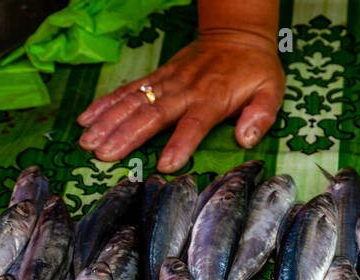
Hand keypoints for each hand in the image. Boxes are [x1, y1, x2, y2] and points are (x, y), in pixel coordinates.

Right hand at [77, 29, 284, 173]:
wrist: (237, 34)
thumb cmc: (255, 68)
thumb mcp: (272, 91)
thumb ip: (261, 116)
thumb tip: (246, 139)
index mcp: (213, 99)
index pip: (194, 124)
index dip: (180, 144)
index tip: (165, 165)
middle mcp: (185, 90)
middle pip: (152, 115)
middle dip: (126, 135)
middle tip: (103, 154)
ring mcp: (168, 82)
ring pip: (134, 102)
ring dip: (109, 121)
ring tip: (88, 140)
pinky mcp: (158, 77)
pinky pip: (129, 90)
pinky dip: (107, 102)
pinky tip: (88, 117)